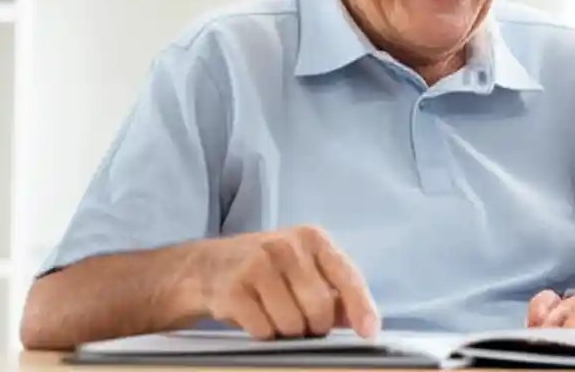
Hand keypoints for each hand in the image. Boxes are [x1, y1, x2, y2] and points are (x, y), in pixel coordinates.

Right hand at [194, 225, 378, 340]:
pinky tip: (254, 318)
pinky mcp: (232, 289)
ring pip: (292, 323)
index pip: (346, 275)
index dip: (361, 306)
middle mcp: (286, 246)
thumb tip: (364, 322)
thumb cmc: (265, 270)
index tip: (369, 331)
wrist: (204, 266)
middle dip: (316, 326)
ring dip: (287, 333)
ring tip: (275, 317)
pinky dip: (263, 334)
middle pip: (320, 307)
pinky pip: (263, 330)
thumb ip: (335, 293)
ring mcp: (257, 265)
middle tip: (304, 326)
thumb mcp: (302, 269)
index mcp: (312, 239)